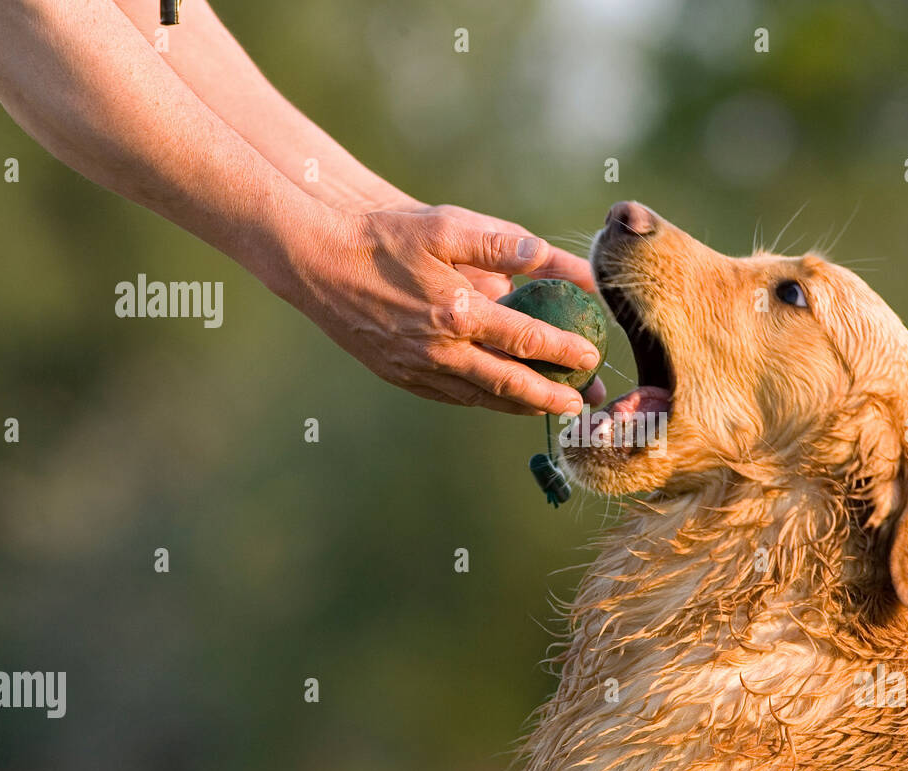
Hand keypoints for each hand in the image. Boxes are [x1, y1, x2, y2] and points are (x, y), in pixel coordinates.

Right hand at [280, 205, 602, 414]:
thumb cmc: (384, 236)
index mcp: (457, 312)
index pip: (526, 339)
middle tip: (582, 403)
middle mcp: (439, 350)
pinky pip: (451, 396)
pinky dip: (482, 400)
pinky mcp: (399, 375)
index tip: (592, 355)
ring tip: (549, 406)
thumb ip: (508, 245)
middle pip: (509, 384)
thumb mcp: (448, 227)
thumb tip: (556, 258)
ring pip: (480, 397)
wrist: (316, 259)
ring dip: (519, 406)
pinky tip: (498, 398)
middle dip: (550, 397)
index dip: (564, 351)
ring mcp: (417, 368)